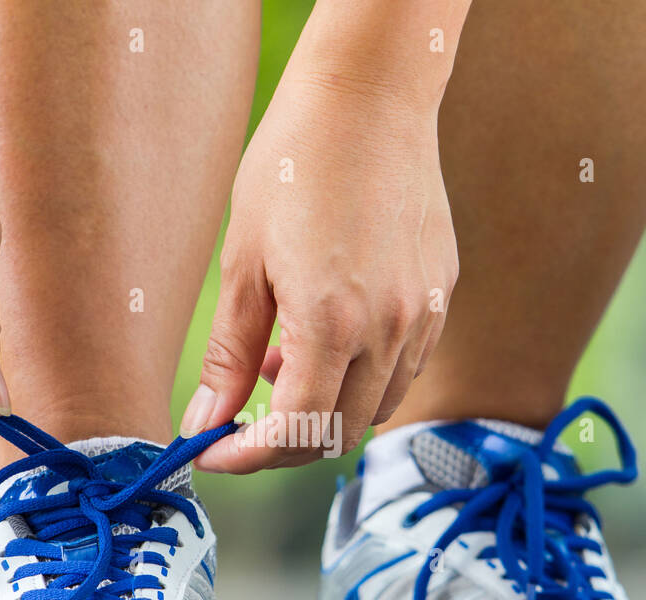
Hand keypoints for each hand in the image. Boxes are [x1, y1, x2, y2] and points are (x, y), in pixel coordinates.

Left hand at [183, 15, 459, 471]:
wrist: (370, 96)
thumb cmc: (296, 164)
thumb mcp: (242, 262)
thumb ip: (229, 354)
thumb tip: (205, 420)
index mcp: (332, 324)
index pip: (296, 433)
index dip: (248, 457)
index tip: (213, 452)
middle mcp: (390, 331)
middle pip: (337, 433)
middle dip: (282, 442)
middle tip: (240, 415)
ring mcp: (423, 315)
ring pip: (376, 408)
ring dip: (324, 409)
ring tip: (281, 360)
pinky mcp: (440, 295)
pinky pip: (404, 368)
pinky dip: (362, 377)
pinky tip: (328, 336)